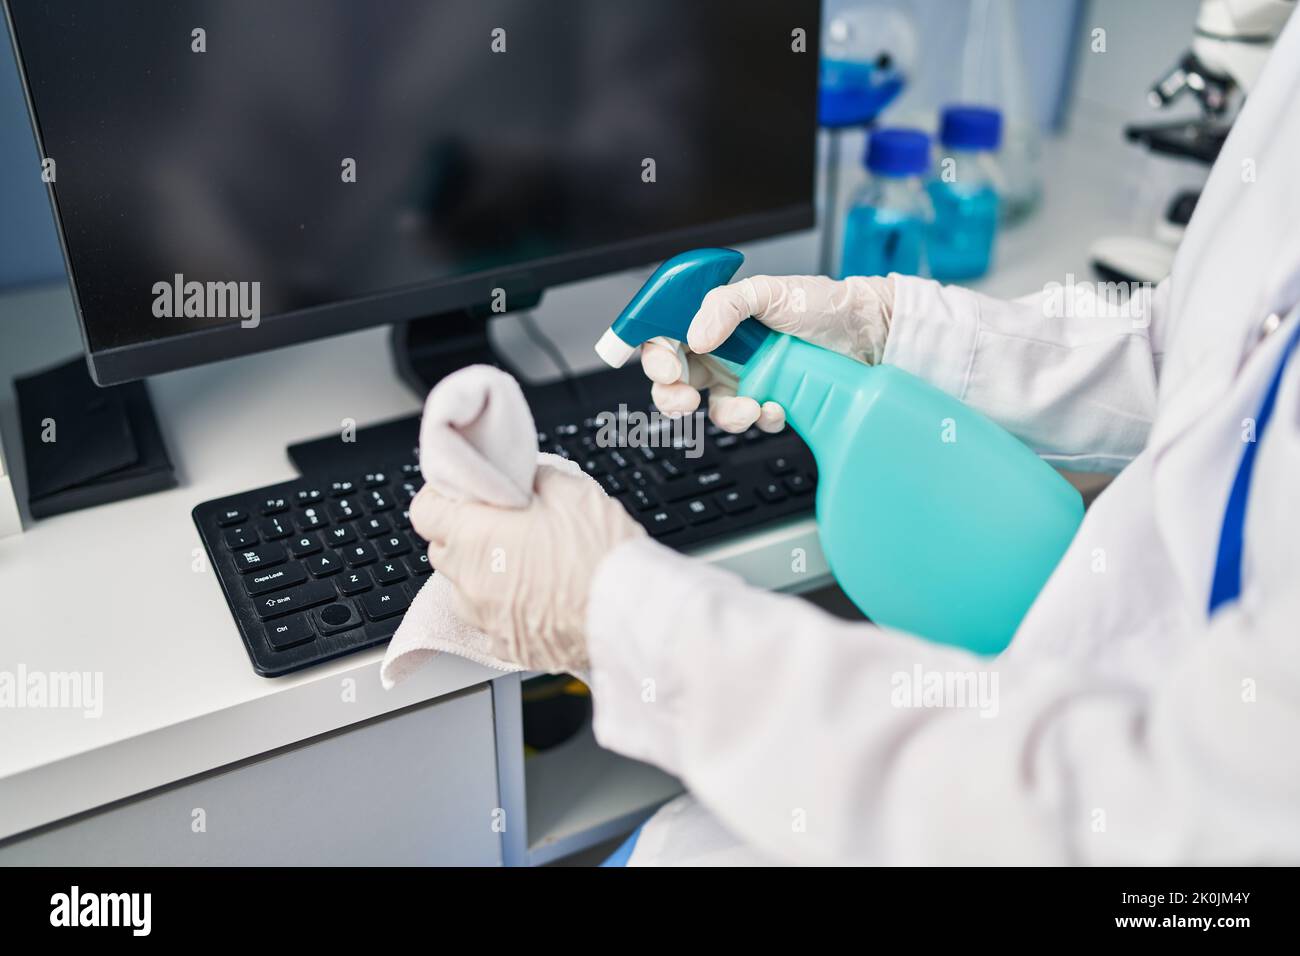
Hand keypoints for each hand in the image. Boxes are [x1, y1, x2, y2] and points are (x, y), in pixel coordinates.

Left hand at [411, 455, 645, 673]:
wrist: (626, 611)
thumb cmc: (599, 552)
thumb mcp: (570, 488)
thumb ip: (532, 477)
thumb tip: (524, 477)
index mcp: (474, 533)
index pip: (424, 511)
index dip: (442, 499)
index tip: (463, 496)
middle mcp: (469, 579)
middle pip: (444, 551)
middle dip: (466, 537)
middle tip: (504, 527)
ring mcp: (484, 617)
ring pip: (465, 590)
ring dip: (483, 575)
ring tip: (525, 566)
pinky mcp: (506, 646)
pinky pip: (491, 622)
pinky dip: (505, 609)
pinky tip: (538, 598)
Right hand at [641, 273, 894, 431]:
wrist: (867, 334)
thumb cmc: (821, 305)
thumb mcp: (770, 291)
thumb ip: (726, 305)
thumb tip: (697, 335)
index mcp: (713, 319)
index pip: (664, 337)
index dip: (656, 356)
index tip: (667, 369)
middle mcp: (723, 350)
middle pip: (676, 381)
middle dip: (673, 397)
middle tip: (686, 400)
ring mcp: (745, 378)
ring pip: (713, 409)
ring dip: (728, 414)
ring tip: (752, 406)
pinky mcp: (768, 400)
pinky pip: (752, 420)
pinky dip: (761, 419)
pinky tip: (778, 405)